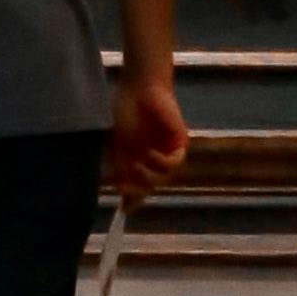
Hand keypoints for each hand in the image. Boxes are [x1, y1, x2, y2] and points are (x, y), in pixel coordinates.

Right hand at [107, 74, 192, 193]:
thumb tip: (121, 194)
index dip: (131, 198)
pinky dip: (163, 164)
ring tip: (138, 167)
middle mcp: (152, 157)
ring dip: (150, 178)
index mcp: (136, 157)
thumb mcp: (117, 144)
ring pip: (164, 178)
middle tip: (128, 188)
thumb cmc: (125, 109)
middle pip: (150, 186)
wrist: (139, 86)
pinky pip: (175, 162)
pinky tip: (151, 155)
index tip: (123, 209)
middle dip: (139, 190)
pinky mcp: (179, 142)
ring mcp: (166, 150)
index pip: (137, 185)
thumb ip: (120, 169)